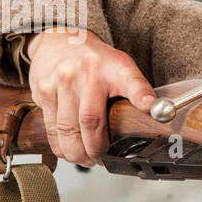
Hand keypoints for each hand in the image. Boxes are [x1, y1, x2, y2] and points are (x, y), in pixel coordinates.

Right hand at [25, 27, 156, 166]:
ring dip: (79, 154)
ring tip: (88, 160)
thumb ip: (139, 91)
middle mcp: (85, 73)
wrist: (60, 41)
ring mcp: (61, 82)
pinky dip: (62, 148)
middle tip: (104, 160)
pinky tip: (72, 152)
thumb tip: (158, 115)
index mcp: (113, 67)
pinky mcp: (43, 92)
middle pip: (91, 121)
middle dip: (98, 149)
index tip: (152, 108)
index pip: (131, 82)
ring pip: (68, 130)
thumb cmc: (95, 61)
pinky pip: (51, 130)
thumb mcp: (123, 68)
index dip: (143, 96)